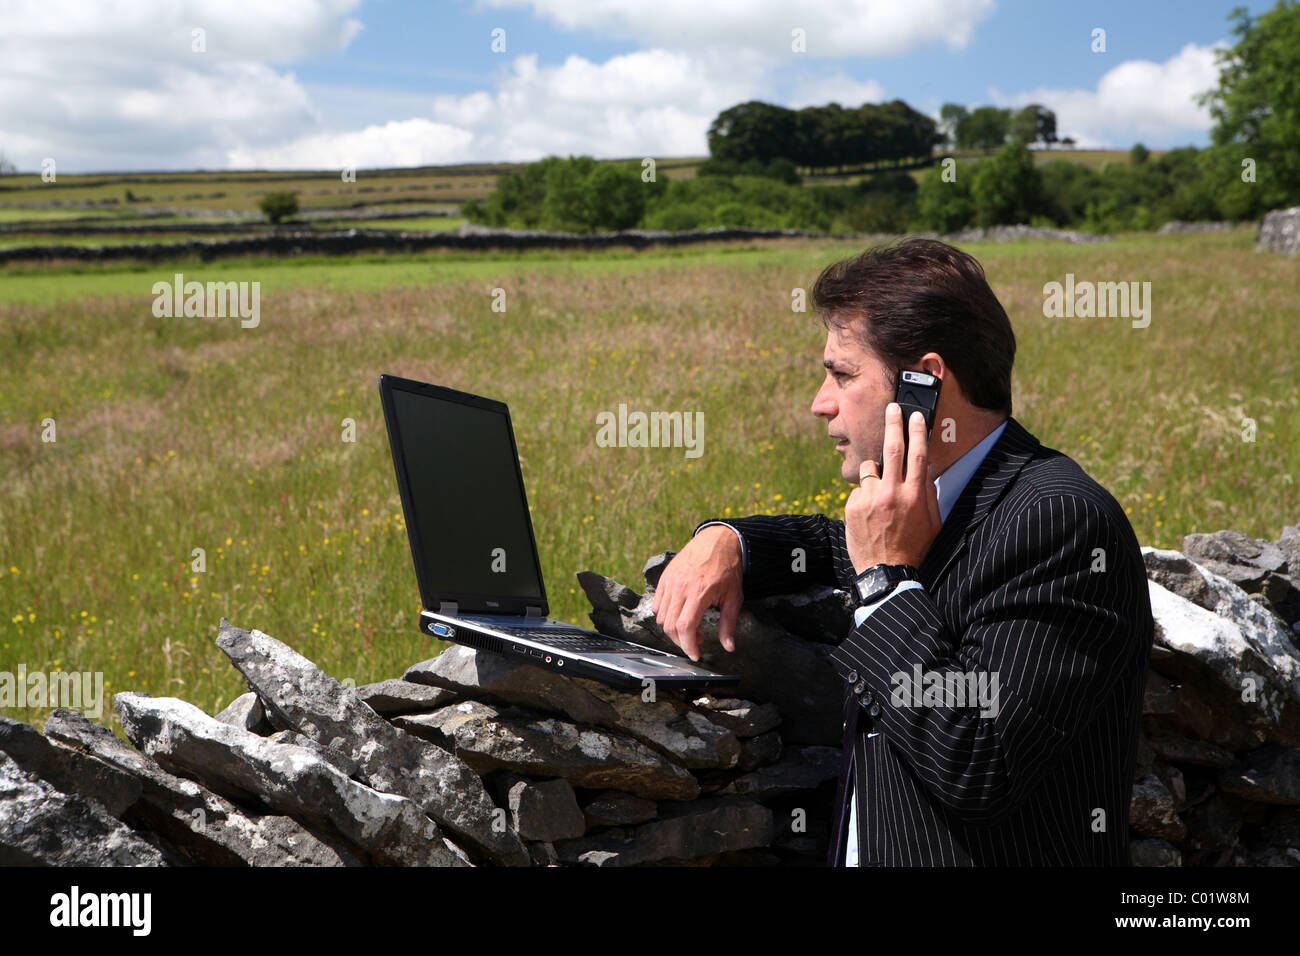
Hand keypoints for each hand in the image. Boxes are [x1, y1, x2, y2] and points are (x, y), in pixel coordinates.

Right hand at [651, 525, 743, 661]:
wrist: (717, 540)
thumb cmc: (727, 567)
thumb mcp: (734, 597)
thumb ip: (729, 624)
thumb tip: (729, 647)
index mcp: (699, 592)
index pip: (685, 627)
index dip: (688, 646)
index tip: (695, 654)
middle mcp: (680, 587)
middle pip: (670, 626)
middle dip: (682, 641)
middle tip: (696, 641)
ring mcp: (670, 582)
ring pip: (661, 617)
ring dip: (673, 630)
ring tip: (691, 627)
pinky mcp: (664, 578)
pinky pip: (657, 604)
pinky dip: (665, 616)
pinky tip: (680, 614)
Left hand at [845, 402, 941, 574]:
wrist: (885, 571)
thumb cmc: (914, 547)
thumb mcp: (932, 522)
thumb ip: (929, 492)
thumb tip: (926, 466)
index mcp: (915, 496)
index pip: (918, 454)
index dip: (917, 431)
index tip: (915, 415)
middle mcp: (892, 493)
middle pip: (892, 449)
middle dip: (893, 424)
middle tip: (892, 408)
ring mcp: (870, 499)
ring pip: (870, 469)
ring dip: (876, 473)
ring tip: (880, 494)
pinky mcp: (853, 506)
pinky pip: (859, 490)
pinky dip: (865, 495)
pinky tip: (870, 514)